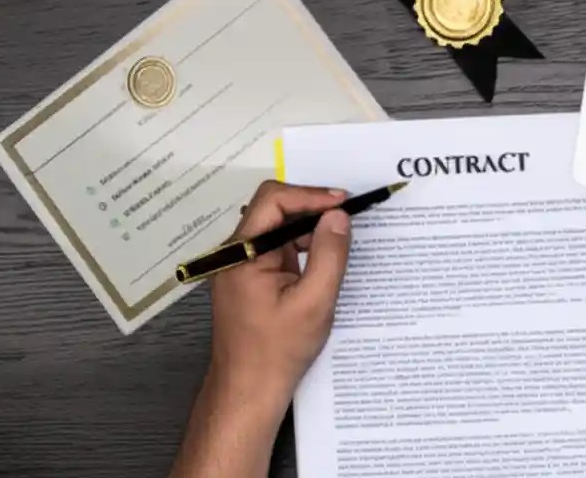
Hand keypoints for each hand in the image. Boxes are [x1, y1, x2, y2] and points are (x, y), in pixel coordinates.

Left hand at [208, 180, 352, 408]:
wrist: (249, 390)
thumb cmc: (277, 352)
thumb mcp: (313, 302)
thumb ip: (328, 255)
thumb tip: (338, 216)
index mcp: (241, 253)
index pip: (273, 201)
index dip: (310, 195)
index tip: (343, 202)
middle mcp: (237, 253)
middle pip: (275, 210)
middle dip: (313, 209)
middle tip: (349, 215)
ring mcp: (243, 265)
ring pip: (279, 229)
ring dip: (310, 229)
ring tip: (342, 237)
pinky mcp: (253, 278)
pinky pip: (280, 249)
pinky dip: (304, 248)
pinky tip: (327, 258)